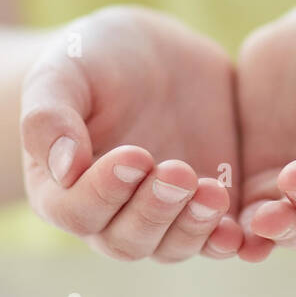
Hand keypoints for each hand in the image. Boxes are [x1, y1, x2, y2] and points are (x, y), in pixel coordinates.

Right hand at [19, 5, 242, 260]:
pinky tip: (246, 228)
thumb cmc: (89, 58)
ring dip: (194, 228)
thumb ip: (49, 116)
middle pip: (128, 240)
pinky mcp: (207, 206)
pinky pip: (218, 237)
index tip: (134, 155)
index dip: (104, 192)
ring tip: (213, 192)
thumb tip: (65, 170)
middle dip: (155, 212)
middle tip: (179, 173)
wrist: (149, 51)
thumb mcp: (61, 72)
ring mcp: (162, 214)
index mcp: (62, 189)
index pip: (78, 212)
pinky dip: (232, 240)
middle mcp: (111, 214)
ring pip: (174, 245)